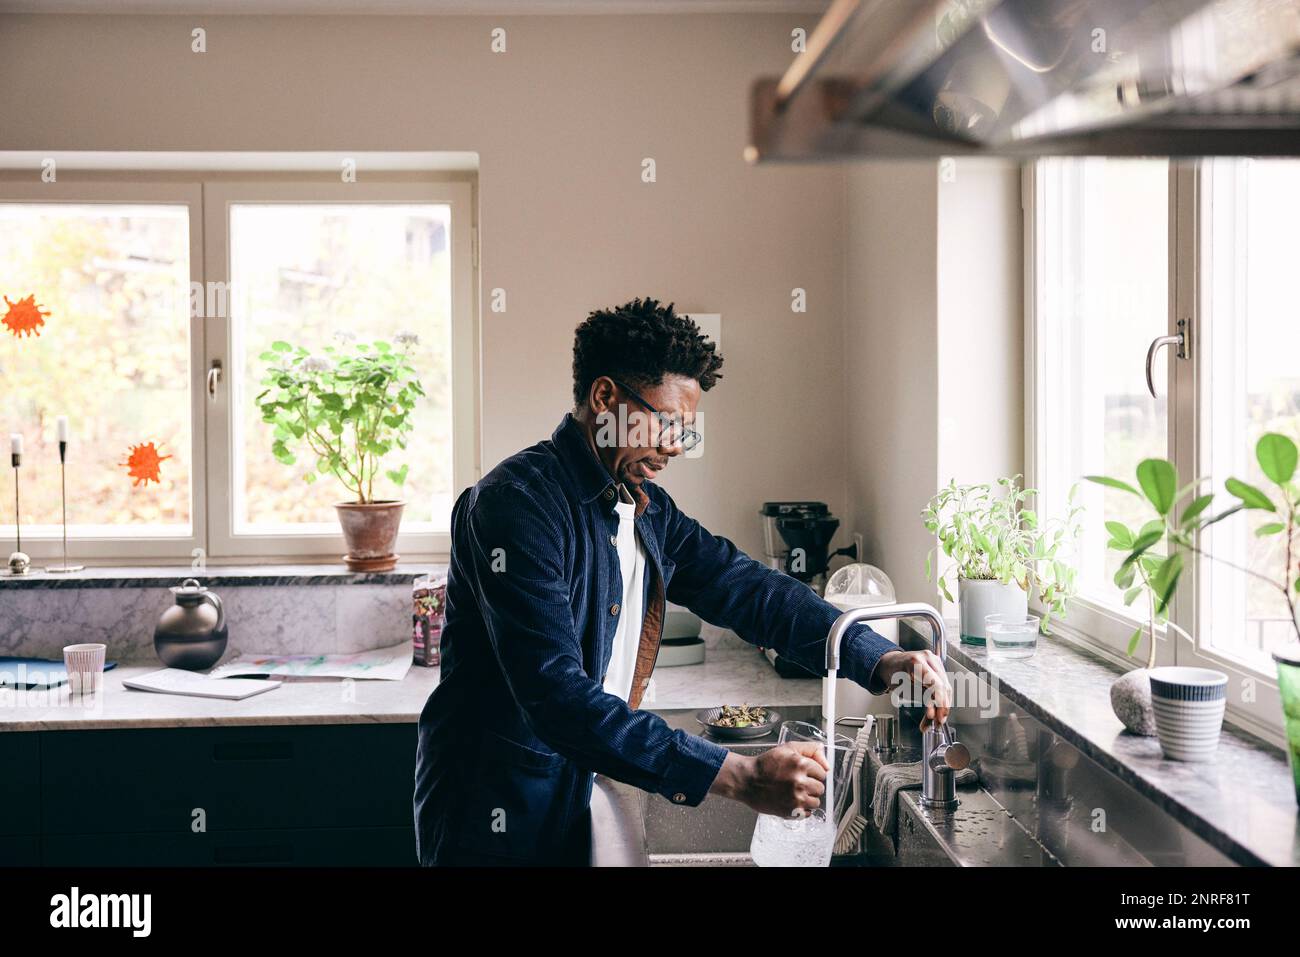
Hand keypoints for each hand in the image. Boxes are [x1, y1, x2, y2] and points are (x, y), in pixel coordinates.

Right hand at [710, 743, 827, 817]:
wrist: (747, 780)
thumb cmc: (766, 765)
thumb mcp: (788, 748)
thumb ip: (811, 750)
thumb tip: (827, 764)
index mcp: (801, 764)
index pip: (822, 772)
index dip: (813, 772)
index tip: (803, 772)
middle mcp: (800, 782)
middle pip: (820, 788)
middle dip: (811, 785)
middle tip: (797, 782)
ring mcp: (796, 798)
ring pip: (816, 802)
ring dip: (807, 798)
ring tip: (793, 792)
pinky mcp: (791, 811)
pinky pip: (807, 813)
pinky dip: (801, 809)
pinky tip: (791, 801)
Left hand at [874, 649, 951, 729]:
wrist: (891, 663)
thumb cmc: (893, 675)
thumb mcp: (903, 689)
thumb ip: (921, 700)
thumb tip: (933, 714)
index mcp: (916, 662)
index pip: (936, 684)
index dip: (940, 702)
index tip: (938, 717)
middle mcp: (928, 658)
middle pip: (943, 686)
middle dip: (942, 708)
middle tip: (937, 723)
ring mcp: (934, 660)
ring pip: (946, 687)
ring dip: (943, 706)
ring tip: (936, 720)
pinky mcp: (938, 665)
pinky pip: (944, 684)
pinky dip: (942, 699)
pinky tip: (938, 709)